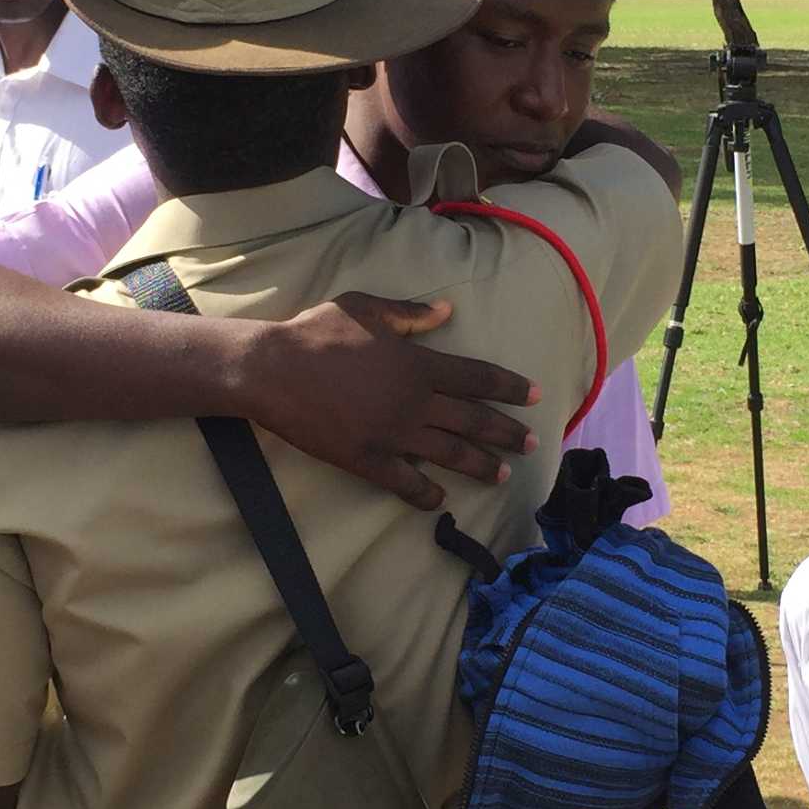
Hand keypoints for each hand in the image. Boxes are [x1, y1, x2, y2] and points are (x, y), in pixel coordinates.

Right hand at [245, 295, 538, 509]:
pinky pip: (405, 483)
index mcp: (418, 365)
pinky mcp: (368, 460)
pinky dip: (426, 494)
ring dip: (481, 465)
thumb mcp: (366, 308)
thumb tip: (447, 311)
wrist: (272, 371)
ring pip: (450, 455)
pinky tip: (440, 500)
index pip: (477, 378)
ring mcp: (393, 435)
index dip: (510, 386)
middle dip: (508, 433)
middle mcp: (415, 403)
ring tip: (504, 475)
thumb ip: (410, 313)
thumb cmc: (317, 333)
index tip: (535, 395)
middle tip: (533, 444)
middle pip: (474, 421)